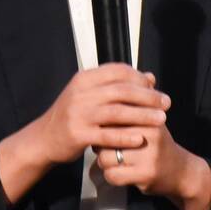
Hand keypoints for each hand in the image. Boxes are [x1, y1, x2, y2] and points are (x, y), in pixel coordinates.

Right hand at [35, 63, 168, 164]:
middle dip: (148, 97)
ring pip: (117, 112)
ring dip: (142, 115)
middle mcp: (81, 93)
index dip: (140, 78)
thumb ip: (119, 86)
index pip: (118, 71)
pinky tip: (141, 138)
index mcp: (85, 79)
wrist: (44, 138)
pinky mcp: (78, 134)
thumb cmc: (74, 115)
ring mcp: (78, 114)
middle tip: (166, 103)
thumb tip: (150, 76)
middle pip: (122, 91)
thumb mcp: (91, 95)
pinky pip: (107, 134)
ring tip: (161, 119)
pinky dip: (125, 136)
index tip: (155, 88)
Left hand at [92, 105, 200, 199]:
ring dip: (104, 162)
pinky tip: (119, 173)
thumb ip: (130, 106)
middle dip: (100, 144)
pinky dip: (111, 176)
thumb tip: (103, 90)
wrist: (181, 170)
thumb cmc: (157, 143)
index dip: (102, 125)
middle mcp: (150, 133)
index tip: (106, 131)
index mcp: (149, 116)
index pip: (112, 115)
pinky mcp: (146, 174)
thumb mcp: (150, 120)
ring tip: (113, 161)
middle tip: (106, 148)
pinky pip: (113, 175)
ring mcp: (149, 155)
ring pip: (105, 157)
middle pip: (105, 135)